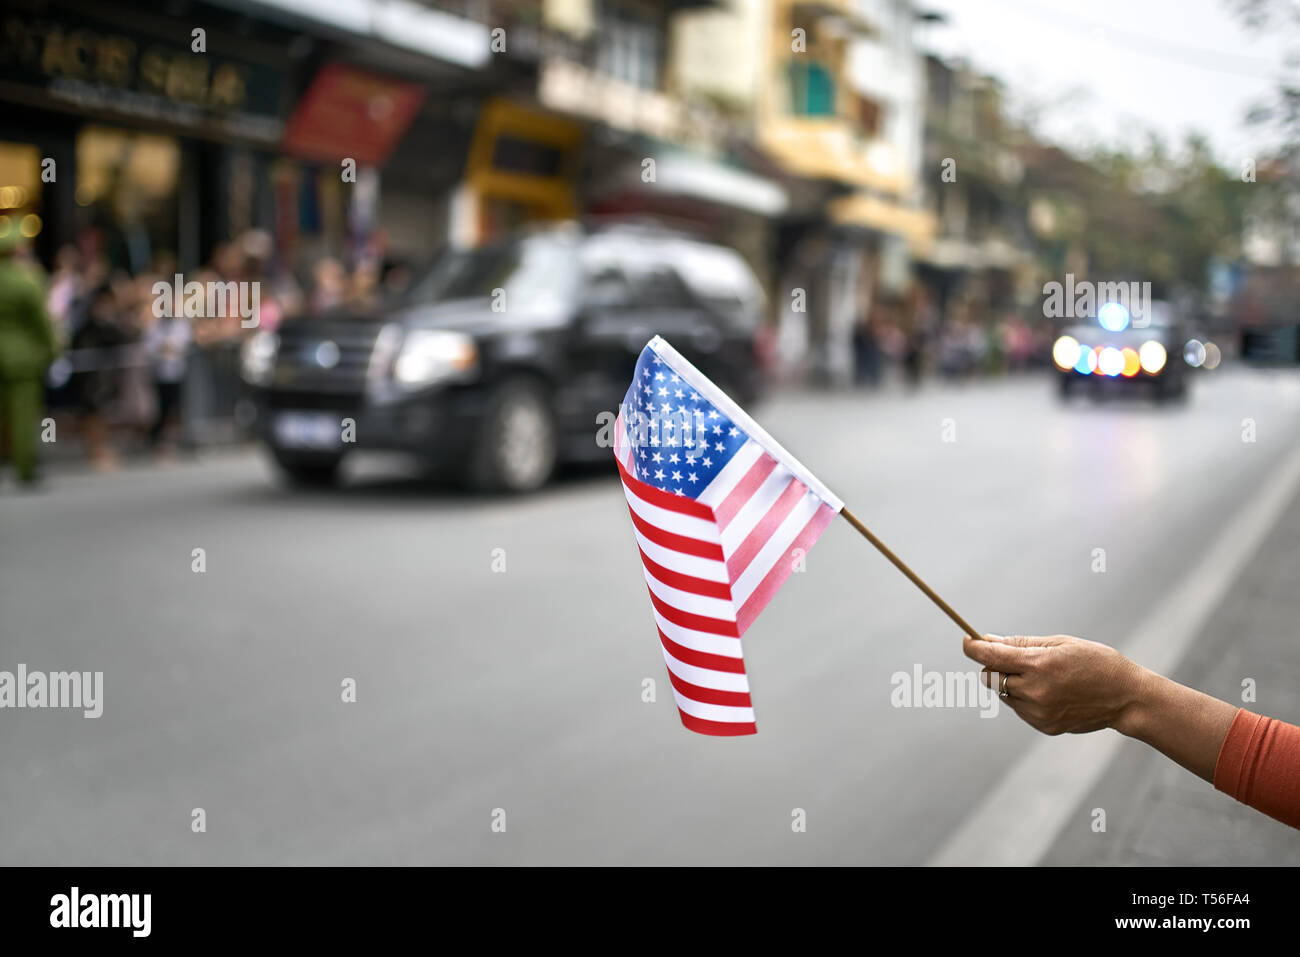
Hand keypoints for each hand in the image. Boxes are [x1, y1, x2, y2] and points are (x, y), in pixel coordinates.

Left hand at [962, 633, 1147, 735]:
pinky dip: (1026, 698)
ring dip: (1012, 683)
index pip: (990, 657)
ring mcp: (1039, 713)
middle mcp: (1035, 692)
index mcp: (1039, 665)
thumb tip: (987, 640)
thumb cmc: (1095, 662)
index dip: (973, 648)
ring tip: (1044, 676)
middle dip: (994, 666)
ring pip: (1005, 694)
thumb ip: (1021, 644)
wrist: (1126, 698)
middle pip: (991, 677)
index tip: (967, 642)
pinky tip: (1052, 693)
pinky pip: (1020, 709)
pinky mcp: (1044, 726)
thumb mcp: (1059, 643)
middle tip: (1013, 658)